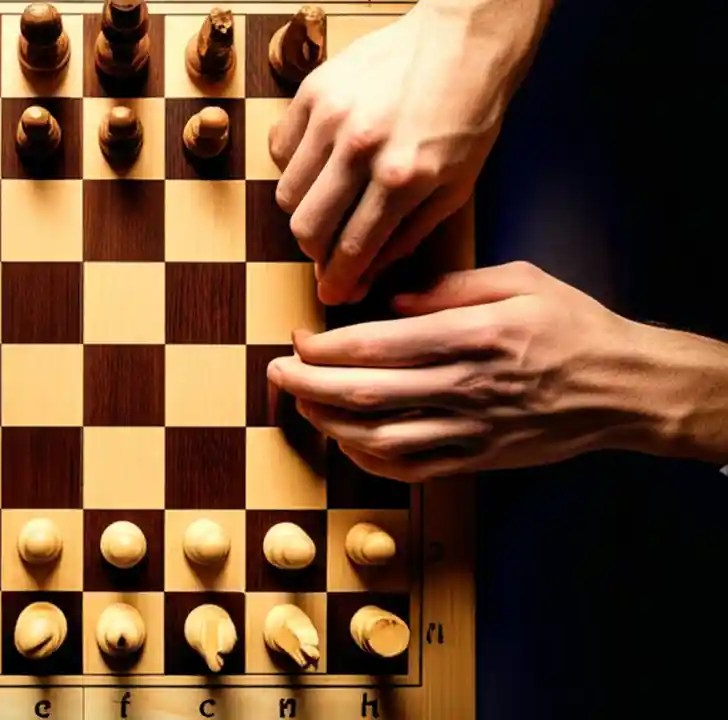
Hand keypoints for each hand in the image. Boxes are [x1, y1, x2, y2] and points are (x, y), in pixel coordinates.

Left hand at [266, 262, 727, 480]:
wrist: (625, 389)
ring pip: (379, 438)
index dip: (327, 347)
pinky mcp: (476, 459)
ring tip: (299, 405)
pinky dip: (367, 459)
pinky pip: (409, 470)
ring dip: (328, 424)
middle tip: (276, 372)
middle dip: (308, 385)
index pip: (380, 345)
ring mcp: (470, 430)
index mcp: (474, 336)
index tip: (297, 340)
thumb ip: (451, 286)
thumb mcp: (519, 280)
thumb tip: (391, 301)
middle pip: (367, 393)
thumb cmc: (572, 326)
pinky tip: (344, 442)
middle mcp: (466, 386)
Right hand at [270, 1, 546, 303]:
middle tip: (328, 252)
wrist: (462, 42)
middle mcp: (361, 148)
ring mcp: (331, 117)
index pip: (351, 250)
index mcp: (403, 178)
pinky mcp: (313, 91)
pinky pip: (280, 149)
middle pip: (308, 228)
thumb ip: (407, 236)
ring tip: (329, 204)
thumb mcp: (454, 188)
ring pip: (288, 193)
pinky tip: (321, 163)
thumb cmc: (467, 115)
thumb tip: (364, 276)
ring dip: (304, 210)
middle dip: (315, 253)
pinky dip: (294, 166)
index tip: (330, 295)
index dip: (336, 282)